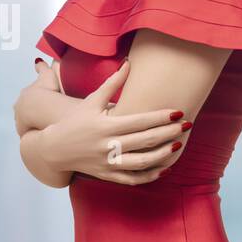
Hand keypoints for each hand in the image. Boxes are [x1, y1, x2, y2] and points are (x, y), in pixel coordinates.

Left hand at [13, 57, 62, 133]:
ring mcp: (20, 122)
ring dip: (32, 126)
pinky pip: (30, 134)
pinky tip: (44, 136)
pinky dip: (36, 134)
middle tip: (41, 119)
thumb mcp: (46, 75)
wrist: (43, 106)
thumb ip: (42, 67)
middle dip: (29, 116)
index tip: (41, 107)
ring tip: (44, 129)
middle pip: (22, 114)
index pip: (25, 102)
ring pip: (25, 125)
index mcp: (21, 99)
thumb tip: (38, 59)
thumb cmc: (46, 90)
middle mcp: (18, 110)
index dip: (33, 104)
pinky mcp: (25, 132)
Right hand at [38, 59, 190, 184]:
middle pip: (145, 140)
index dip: (160, 117)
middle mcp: (107, 145)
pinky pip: (133, 179)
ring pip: (141, 162)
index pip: (139, 121)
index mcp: (105, 126)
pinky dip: (149, 175)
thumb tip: (128, 62)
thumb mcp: (91, 101)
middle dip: (168, 133)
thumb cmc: (75, 121)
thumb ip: (111, 83)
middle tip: (187, 125)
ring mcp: (108, 163)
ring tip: (178, 145)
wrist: (54, 150)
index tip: (178, 112)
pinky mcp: (107, 175)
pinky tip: (164, 167)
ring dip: (162, 154)